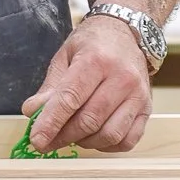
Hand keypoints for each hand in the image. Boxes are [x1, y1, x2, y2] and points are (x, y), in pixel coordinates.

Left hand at [21, 12, 151, 154]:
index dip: (51, 122)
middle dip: (63, 136)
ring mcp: (138, 95)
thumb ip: (50, 87)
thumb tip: (32, 112)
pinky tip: (93, 137)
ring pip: (109, 134)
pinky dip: (106, 146)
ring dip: (84, 142)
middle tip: (47, 142)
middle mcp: (121, 78)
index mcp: (96, 60)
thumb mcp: (65, 56)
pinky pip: (126, 140)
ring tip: (71, 135)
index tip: (36, 140)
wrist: (127, 34)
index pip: (70, 98)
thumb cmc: (93, 44)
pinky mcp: (147, 109)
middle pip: (89, 120)